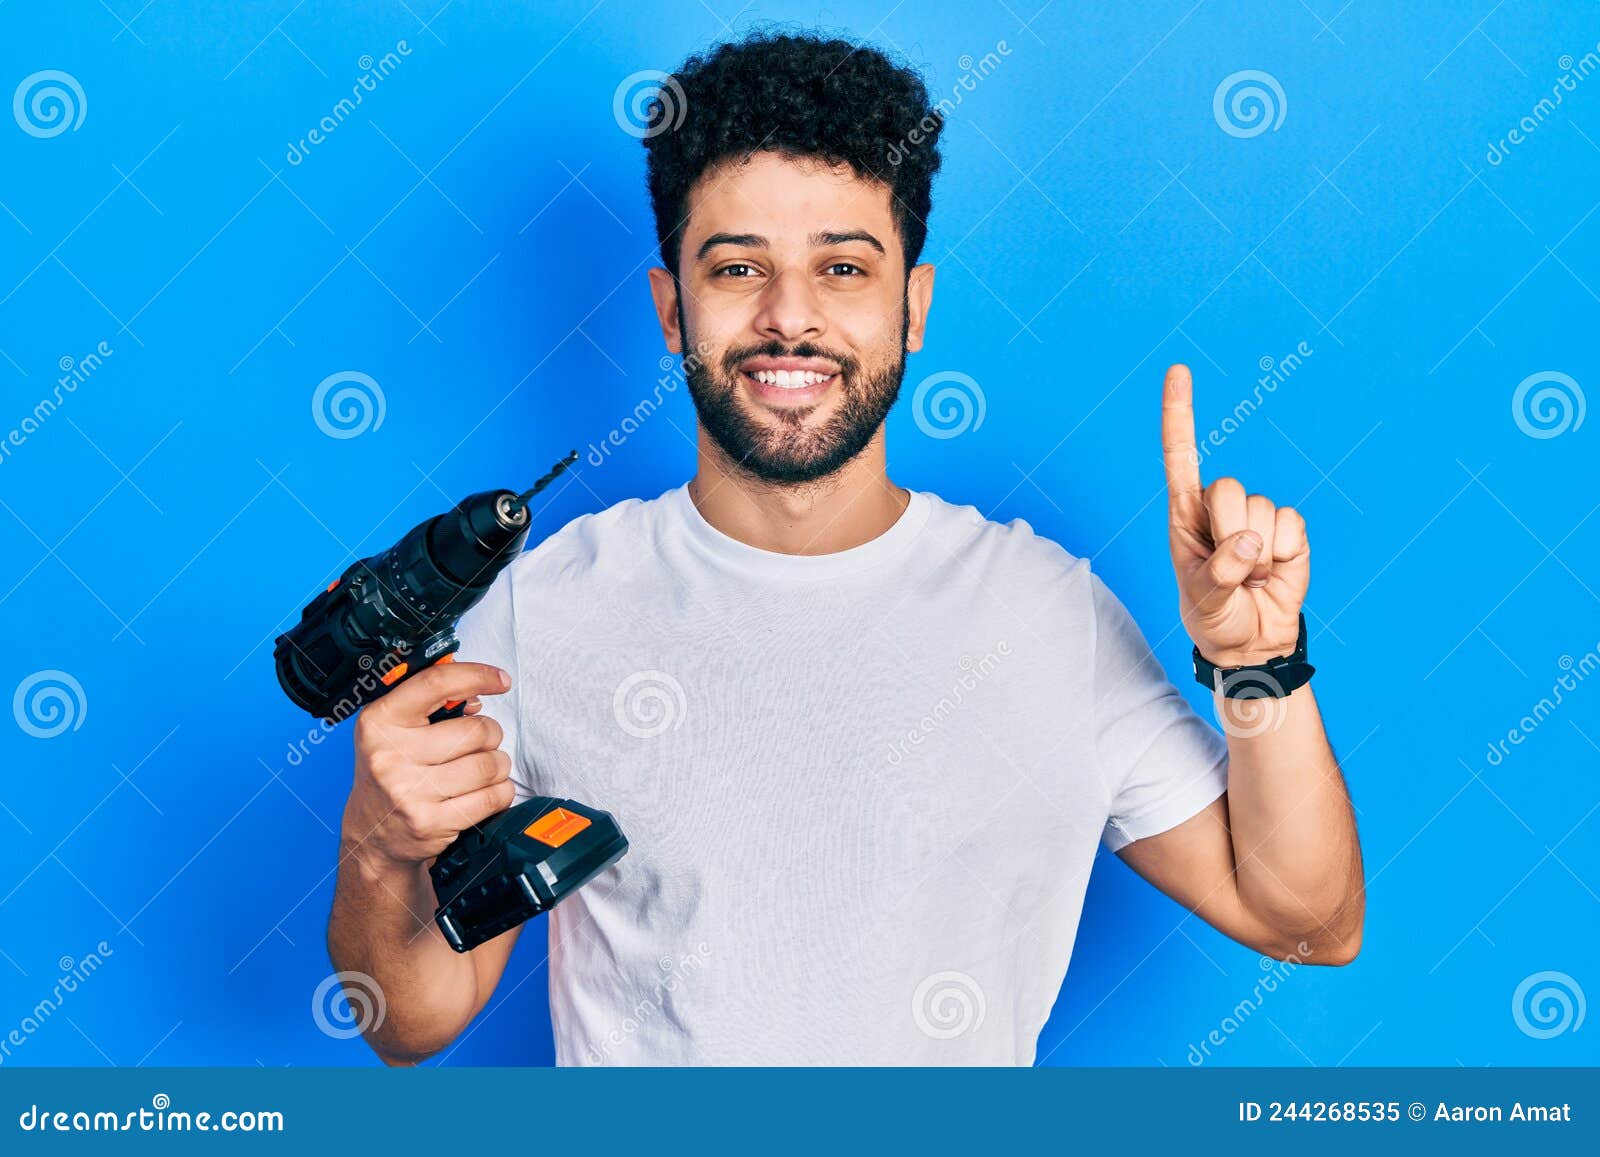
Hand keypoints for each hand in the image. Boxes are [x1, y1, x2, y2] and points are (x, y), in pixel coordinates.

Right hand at [342, 661, 517, 868]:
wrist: (371, 835)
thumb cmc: (391, 773)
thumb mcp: (393, 730)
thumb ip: (430, 703)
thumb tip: (478, 690)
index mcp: (380, 721)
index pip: (436, 684)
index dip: (477, 675)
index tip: (500, 679)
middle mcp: (390, 755)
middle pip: (476, 731)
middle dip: (490, 735)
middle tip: (480, 744)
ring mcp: (409, 791)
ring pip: (489, 765)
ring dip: (498, 765)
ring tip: (482, 769)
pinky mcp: (430, 822)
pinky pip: (492, 797)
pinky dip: (500, 792)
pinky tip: (485, 792)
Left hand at [1161, 364, 1309, 667]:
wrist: (1252, 641)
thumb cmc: (1215, 615)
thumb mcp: (1204, 599)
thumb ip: (1219, 571)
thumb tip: (1248, 541)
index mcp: (1185, 514)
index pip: (1180, 455)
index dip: (1180, 413)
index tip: (1179, 370)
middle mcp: (1219, 507)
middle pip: (1229, 489)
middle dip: (1230, 532)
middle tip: (1230, 569)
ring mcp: (1256, 516)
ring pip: (1263, 511)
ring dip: (1258, 553)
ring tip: (1251, 576)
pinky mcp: (1289, 530)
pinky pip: (1292, 526)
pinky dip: (1285, 555)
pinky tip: (1274, 572)